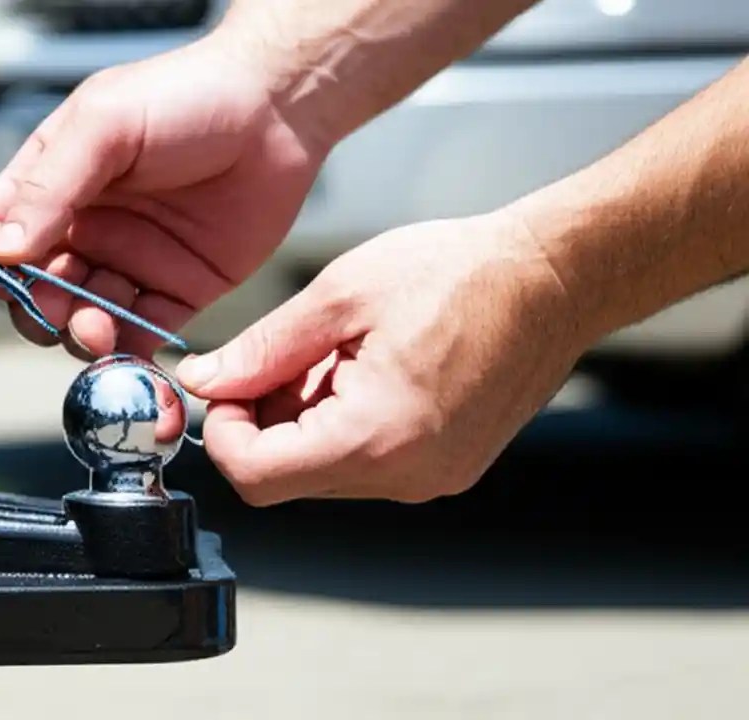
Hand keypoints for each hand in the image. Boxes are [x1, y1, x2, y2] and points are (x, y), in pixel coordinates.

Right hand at [0, 29, 331, 357]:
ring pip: (84, 319)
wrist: (279, 107)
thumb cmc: (188, 94)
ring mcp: (130, 261)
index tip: (7, 278)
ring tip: (100, 331)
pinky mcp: (178, 289)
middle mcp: (85, 228)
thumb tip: (2, 252)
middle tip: (61, 313)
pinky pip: (142, 335)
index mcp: (53, 184)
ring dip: (82, 335)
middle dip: (39, 311)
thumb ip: (50, 186)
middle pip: (33, 291)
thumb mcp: (105, 124)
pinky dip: (131, 355)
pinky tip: (132, 355)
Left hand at [177, 212, 588, 505]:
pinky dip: (344, 422)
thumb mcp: (339, 297)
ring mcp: (431, 479)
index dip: (223, 433)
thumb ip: (260, 349)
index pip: (256, 477)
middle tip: (289, 355)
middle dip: (265, 419)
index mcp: (376, 438)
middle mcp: (406, 476)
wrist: (554, 278)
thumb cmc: (460, 274)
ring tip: (339, 354)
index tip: (227, 387)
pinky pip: (365, 461)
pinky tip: (366, 369)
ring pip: (324, 470)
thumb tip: (204, 381)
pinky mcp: (446, 468)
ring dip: (306, 418)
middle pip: (287, 476)